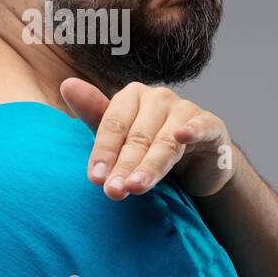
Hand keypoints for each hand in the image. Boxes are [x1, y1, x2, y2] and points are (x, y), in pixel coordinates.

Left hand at [59, 78, 234, 200]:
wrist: (196, 165)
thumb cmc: (149, 148)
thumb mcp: (119, 137)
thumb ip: (94, 116)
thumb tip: (66, 85)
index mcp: (131, 96)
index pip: (113, 124)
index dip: (103, 151)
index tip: (95, 178)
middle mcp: (159, 97)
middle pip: (137, 136)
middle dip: (124, 166)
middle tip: (113, 191)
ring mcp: (186, 110)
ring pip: (165, 141)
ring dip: (150, 165)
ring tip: (136, 187)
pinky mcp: (211, 125)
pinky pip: (201, 126)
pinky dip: (193, 130)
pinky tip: (182, 136)